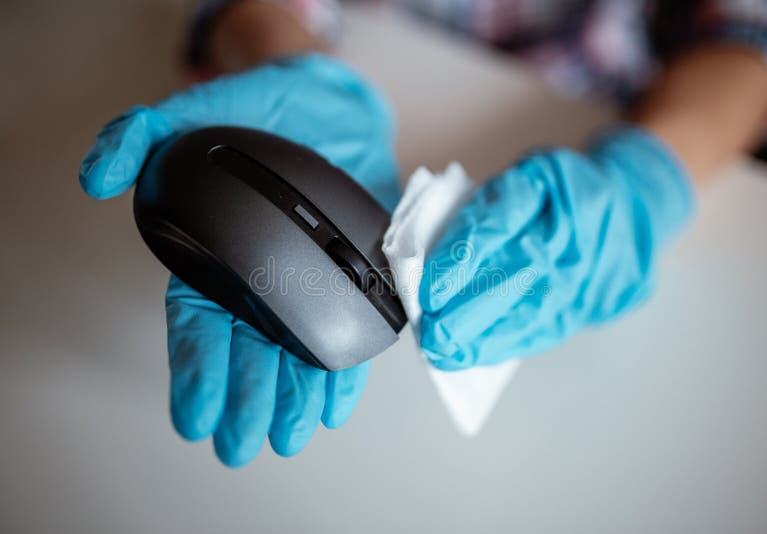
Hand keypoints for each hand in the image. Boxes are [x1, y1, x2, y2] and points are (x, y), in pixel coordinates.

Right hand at [79, 54, 399, 463]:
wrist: (334, 111)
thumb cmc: (264, 118)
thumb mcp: (194, 115)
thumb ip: (139, 137)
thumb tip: (98, 176)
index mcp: (215, 259)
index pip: (198, 323)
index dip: (195, 369)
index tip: (195, 415)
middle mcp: (259, 284)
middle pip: (248, 351)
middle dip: (245, 399)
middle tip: (242, 442)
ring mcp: (306, 286)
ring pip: (296, 354)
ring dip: (292, 399)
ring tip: (288, 435)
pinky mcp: (351, 281)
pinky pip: (348, 332)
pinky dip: (345, 371)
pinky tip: (337, 403)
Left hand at [418, 127, 693, 369]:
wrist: (631, 201)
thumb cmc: (557, 190)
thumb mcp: (516, 178)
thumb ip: (479, 214)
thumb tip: (431, 265)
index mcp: (548, 180)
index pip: (499, 220)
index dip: (462, 259)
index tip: (429, 293)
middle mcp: (576, 223)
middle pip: (520, 271)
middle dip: (470, 309)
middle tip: (431, 334)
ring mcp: (596, 263)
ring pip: (537, 308)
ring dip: (486, 337)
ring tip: (445, 352)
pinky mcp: (606, 297)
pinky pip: (552, 327)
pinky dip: (509, 344)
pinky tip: (476, 353)